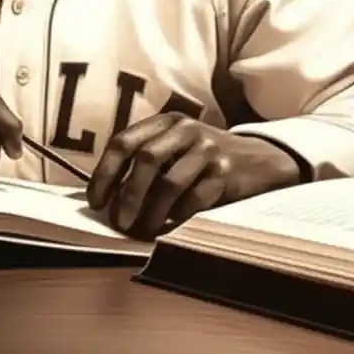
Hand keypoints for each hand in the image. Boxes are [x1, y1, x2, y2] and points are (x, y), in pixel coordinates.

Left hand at [86, 112, 303, 239]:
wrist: (257, 159)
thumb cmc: (200, 159)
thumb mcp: (173, 148)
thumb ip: (143, 163)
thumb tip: (105, 199)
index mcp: (164, 122)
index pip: (123, 142)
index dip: (104, 173)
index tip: (96, 202)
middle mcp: (186, 129)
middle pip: (146, 160)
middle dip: (127, 195)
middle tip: (118, 223)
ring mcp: (208, 150)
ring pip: (170, 183)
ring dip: (151, 213)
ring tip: (142, 231)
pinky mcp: (226, 173)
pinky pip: (194, 200)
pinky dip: (177, 217)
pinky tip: (169, 227)